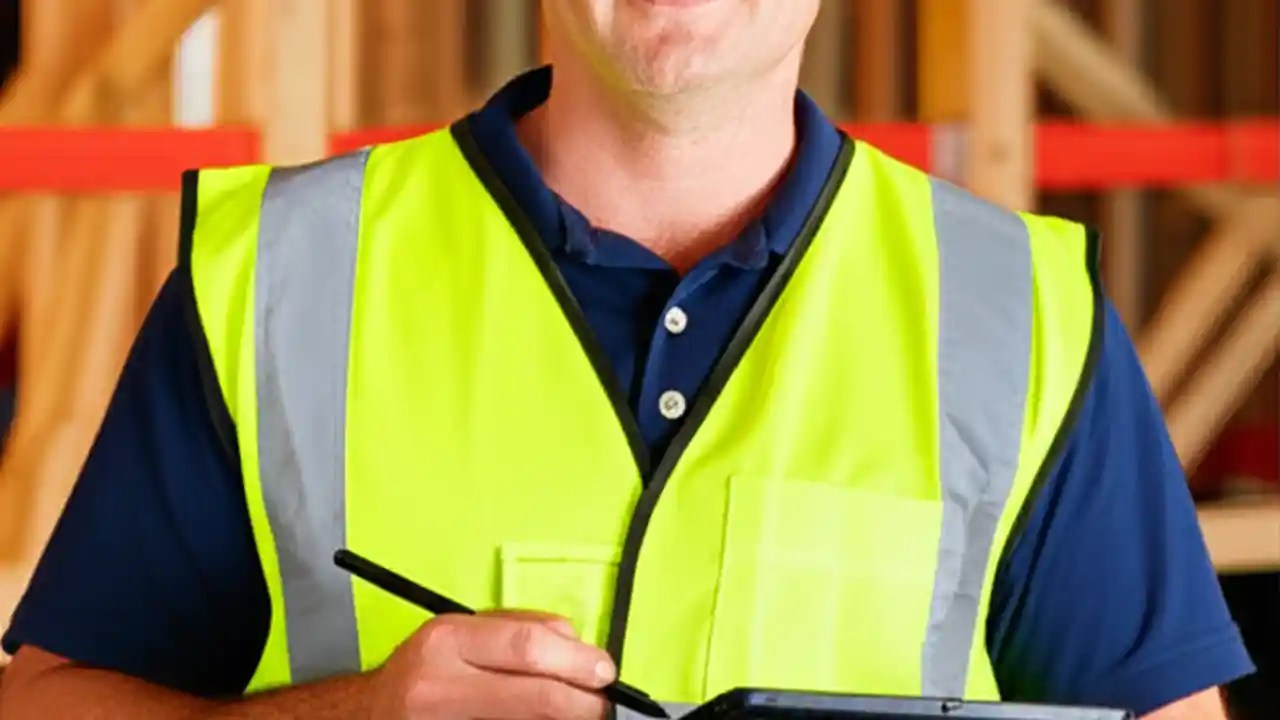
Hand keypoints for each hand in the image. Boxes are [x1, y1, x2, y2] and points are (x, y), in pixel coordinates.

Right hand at [366, 611, 618, 719]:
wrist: (367, 716)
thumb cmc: (422, 672)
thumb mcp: (459, 634)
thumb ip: (517, 629)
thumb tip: (575, 643)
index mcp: (447, 642)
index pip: (527, 648)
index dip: (576, 660)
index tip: (603, 670)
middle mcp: (441, 687)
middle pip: (536, 697)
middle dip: (582, 703)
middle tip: (600, 703)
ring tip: (578, 714)